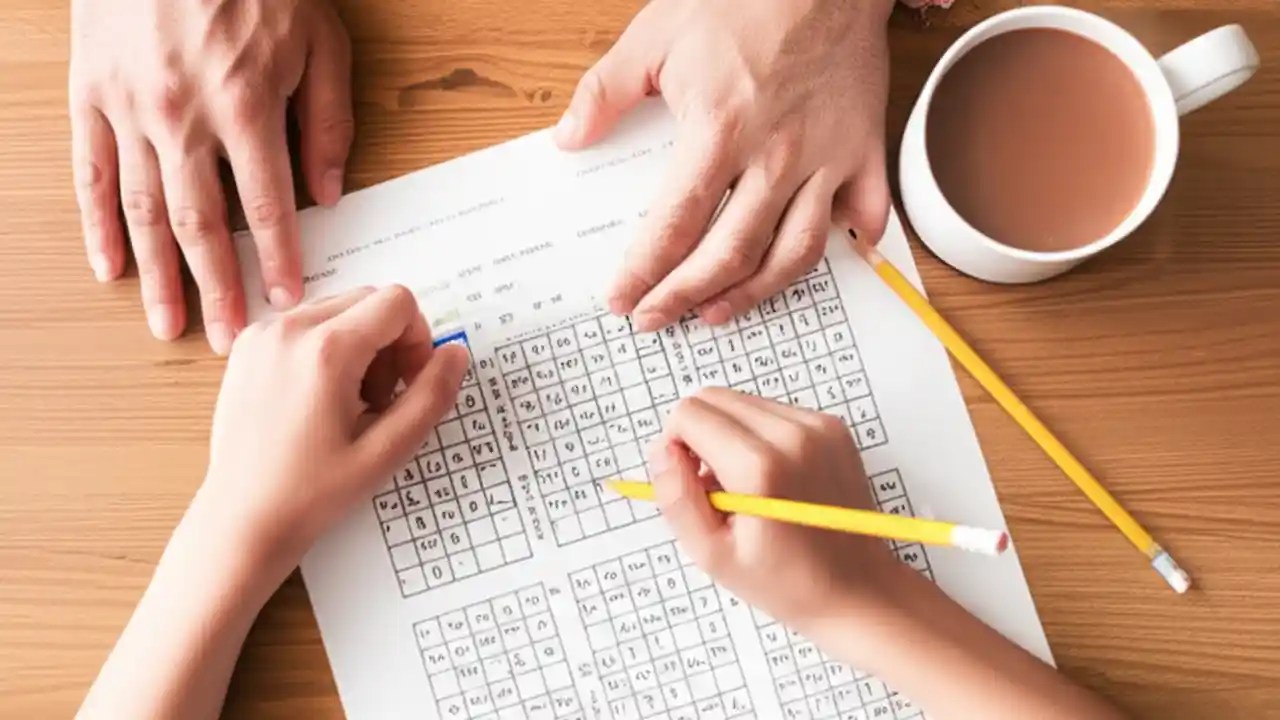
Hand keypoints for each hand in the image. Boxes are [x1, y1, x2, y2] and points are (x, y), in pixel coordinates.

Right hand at [69, 0, 353, 353]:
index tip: (286, 301)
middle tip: (229, 340)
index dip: (277, 260)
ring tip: (170, 325)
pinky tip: (109, 267)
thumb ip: (326, 122)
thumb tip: (331, 193)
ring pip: (144, 211)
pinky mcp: (91, 95)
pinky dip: (98, 224)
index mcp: (244, 106)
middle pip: (202, 225)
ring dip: (158, 275)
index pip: (267, 208)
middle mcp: (182, 117)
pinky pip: (91, 172)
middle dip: (218, 290)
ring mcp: (129, 109)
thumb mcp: (319, 42)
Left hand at [200, 286, 468, 579]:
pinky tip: (321, 398)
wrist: (241, 519)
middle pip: (369, 299)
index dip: (418, 340)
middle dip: (390, 341)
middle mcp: (289, 330)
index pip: (398, 303)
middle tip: (380, 399)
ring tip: (349, 402)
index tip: (408, 384)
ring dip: (360, 344)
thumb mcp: (386, 451)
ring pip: (339, 309)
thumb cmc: (309, 494)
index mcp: (325, 351)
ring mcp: (262, 335)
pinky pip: (306, 323)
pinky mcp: (247, 346)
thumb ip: (430, 396)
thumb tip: (455, 353)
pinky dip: (326, 347)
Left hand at [555, 0, 893, 331]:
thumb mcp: (655, 35)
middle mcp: (775, 157)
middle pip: (729, 254)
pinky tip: (835, 258)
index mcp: (718, 131)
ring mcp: (825, 158)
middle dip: (686, 297)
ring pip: (794, 253)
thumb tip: (569, 138)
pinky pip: (867, 212)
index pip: (673, 226)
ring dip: (755, 293)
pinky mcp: (863, 148)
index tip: (622, 299)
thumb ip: (605, 92)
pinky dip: (854, 243)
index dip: (644, 272)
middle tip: (656, 319)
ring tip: (721, 311)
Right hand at [648, 388, 898, 630]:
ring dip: (728, 434)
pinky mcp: (832, 427)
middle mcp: (793, 435)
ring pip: (741, 401)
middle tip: (712, 487)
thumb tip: (660, 450)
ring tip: (743, 486)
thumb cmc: (787, 583)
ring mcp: (818, 426)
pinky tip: (770, 478)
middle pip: (713, 397)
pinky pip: (772, 410)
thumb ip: (676, 498)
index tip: (691, 484)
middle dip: (698, 435)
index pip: (688, 414)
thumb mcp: (713, 555)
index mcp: (760, 467)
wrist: (859, 590)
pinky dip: (758, 435)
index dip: (675, 446)